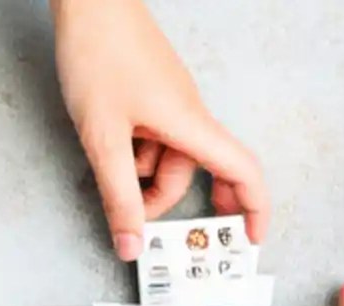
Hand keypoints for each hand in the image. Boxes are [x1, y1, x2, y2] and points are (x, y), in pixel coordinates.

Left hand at [50, 0, 269, 260]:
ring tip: (106, 177)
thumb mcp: (103, 139)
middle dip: (168, 201)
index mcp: (190, 125)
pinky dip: (134, 153)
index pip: (242, 171)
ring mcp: (170, 102)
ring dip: (142, 176)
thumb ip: (118, 196)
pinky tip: (107, 148)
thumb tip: (132, 244)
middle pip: (194, 171)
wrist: (89, 1)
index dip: (254, 208)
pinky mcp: (151, 94)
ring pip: (167, 155)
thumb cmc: (99, 56)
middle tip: (145, 227)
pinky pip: (154, 136)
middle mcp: (188, 114)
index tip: (251, 239)